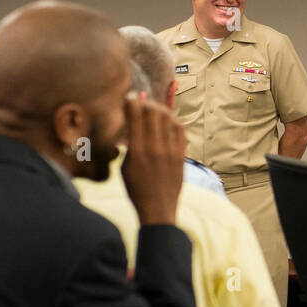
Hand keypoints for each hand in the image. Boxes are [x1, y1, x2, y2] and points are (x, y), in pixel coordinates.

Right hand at [121, 93, 185, 226]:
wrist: (158, 209)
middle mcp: (156, 149)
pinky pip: (180, 130)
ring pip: (168, 118)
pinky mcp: (182, 155)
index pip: (137, 116)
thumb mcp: (124, 167)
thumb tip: (130, 124)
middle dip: (146, 103)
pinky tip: (166, 123)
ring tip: (153, 110)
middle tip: (141, 102)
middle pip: (154, 112)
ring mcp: (171, 151)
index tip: (128, 97)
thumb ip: (128, 145)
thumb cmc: (136, 189)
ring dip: (159, 110)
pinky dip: (172, 122)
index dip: (132, 102)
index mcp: (137, 151)